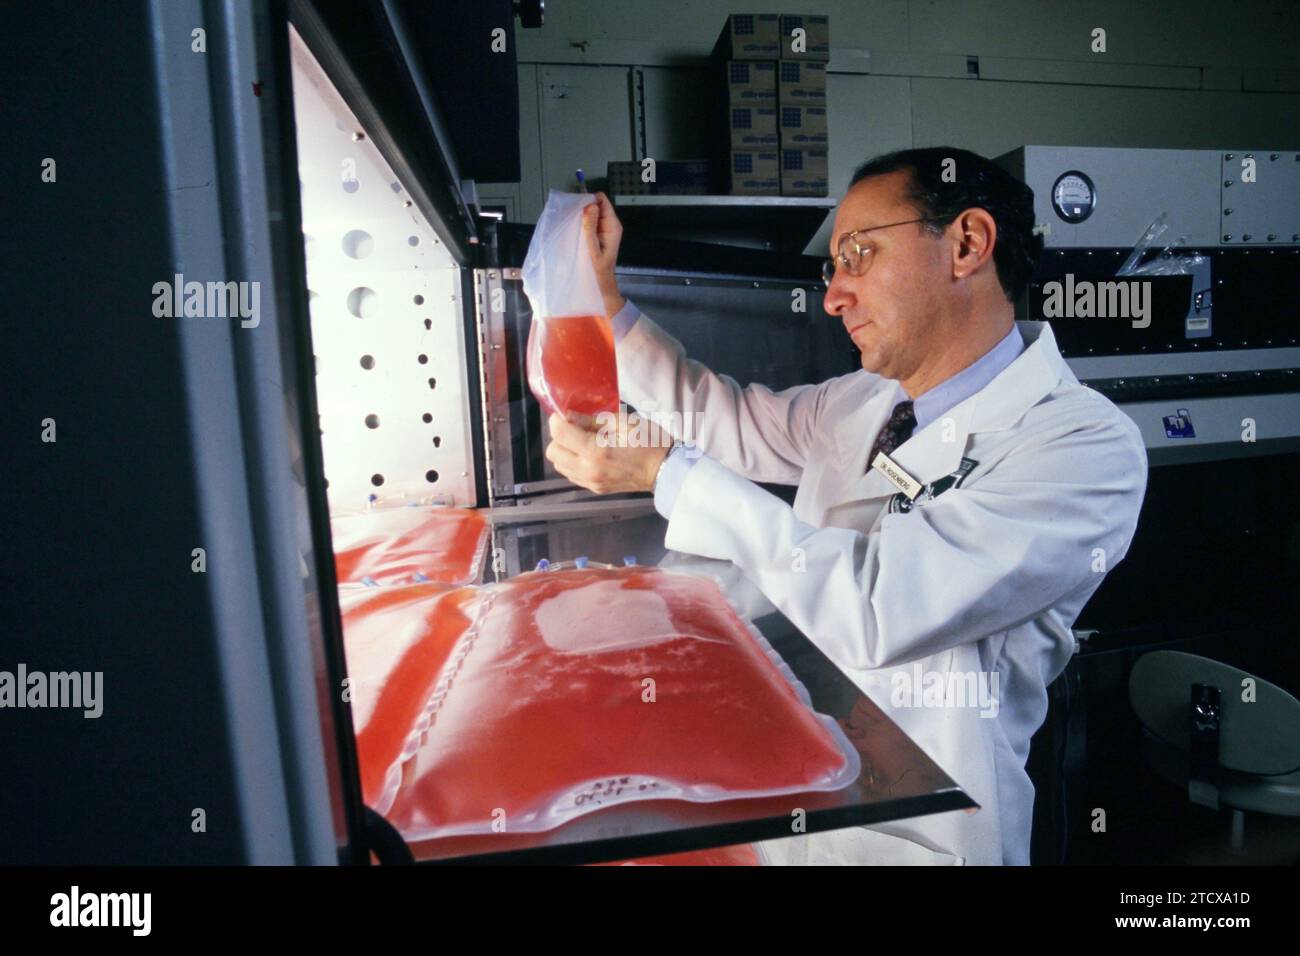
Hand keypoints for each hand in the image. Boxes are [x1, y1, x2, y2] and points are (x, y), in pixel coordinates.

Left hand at [545, 410, 669, 494]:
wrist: (665, 470)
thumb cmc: (649, 441)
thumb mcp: (623, 422)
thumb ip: (592, 420)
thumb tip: (569, 416)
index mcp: (595, 451)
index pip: (559, 434)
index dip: (558, 420)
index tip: (566, 414)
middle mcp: (588, 470)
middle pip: (553, 451)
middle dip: (560, 436)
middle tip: (576, 428)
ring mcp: (591, 482)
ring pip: (559, 464)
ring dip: (565, 450)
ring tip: (583, 441)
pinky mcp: (594, 488)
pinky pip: (570, 474)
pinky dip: (573, 462)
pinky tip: (588, 454)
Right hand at [581, 192, 625, 316]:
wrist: (601, 286)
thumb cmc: (597, 271)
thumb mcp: (592, 249)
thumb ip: (590, 226)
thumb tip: (590, 205)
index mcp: (612, 225)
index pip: (601, 200)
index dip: (589, 201)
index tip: (577, 211)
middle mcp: (609, 224)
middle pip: (595, 204)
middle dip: (583, 208)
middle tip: (574, 221)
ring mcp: (603, 228)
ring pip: (591, 212)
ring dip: (581, 217)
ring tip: (573, 228)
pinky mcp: (597, 234)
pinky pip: (589, 221)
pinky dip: (581, 223)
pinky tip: (575, 232)